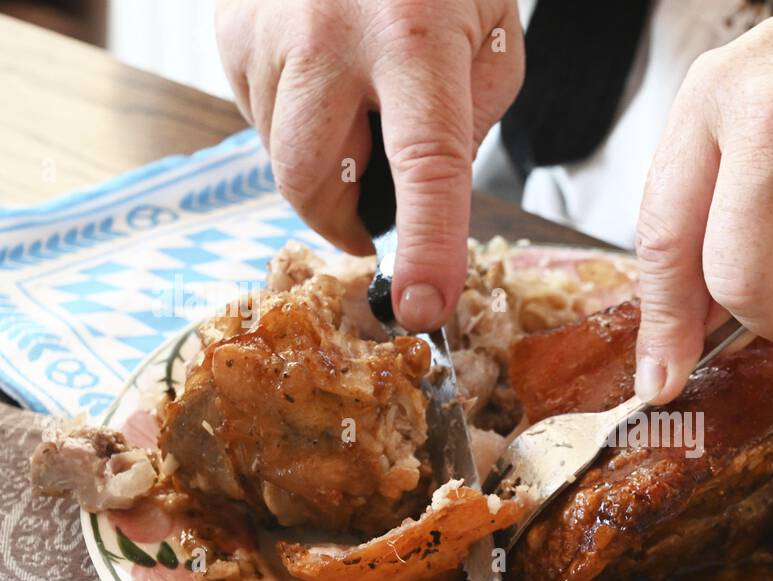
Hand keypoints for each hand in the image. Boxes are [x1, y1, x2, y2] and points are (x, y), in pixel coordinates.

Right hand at [216, 0, 523, 330]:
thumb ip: (470, 122)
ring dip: (321, 164)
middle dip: (342, 223)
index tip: (423, 309)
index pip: (427, 169)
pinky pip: (256, 116)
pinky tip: (322, 80)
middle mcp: (330, 37)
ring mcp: (268, 31)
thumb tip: (424, 196)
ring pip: (281, 156)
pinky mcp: (228, 29)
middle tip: (371, 224)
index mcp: (417, 42)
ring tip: (356, 109)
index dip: (428, 248)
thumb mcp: (493, 40)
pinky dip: (292, 122)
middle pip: (314, 183)